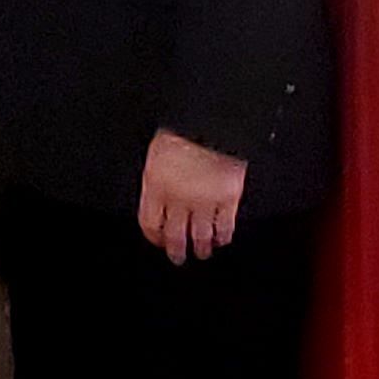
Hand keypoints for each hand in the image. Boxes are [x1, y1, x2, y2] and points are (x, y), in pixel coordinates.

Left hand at [137, 129, 244, 264]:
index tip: (158, 240)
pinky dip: (223, 236)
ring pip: (201, 236)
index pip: (150, 223)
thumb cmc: (184, 129)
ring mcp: (205, 201)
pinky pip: (225, 226)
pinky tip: (222, 239)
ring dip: (201, 247)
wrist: (213, 121)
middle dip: (176, 250)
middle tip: (178, 257)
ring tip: (202, 252)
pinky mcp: (228, 199)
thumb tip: (158, 193)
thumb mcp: (157, 151)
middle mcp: (179, 199)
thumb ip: (157, 175)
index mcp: (156, 185)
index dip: (154, 236)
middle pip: (175, 236)